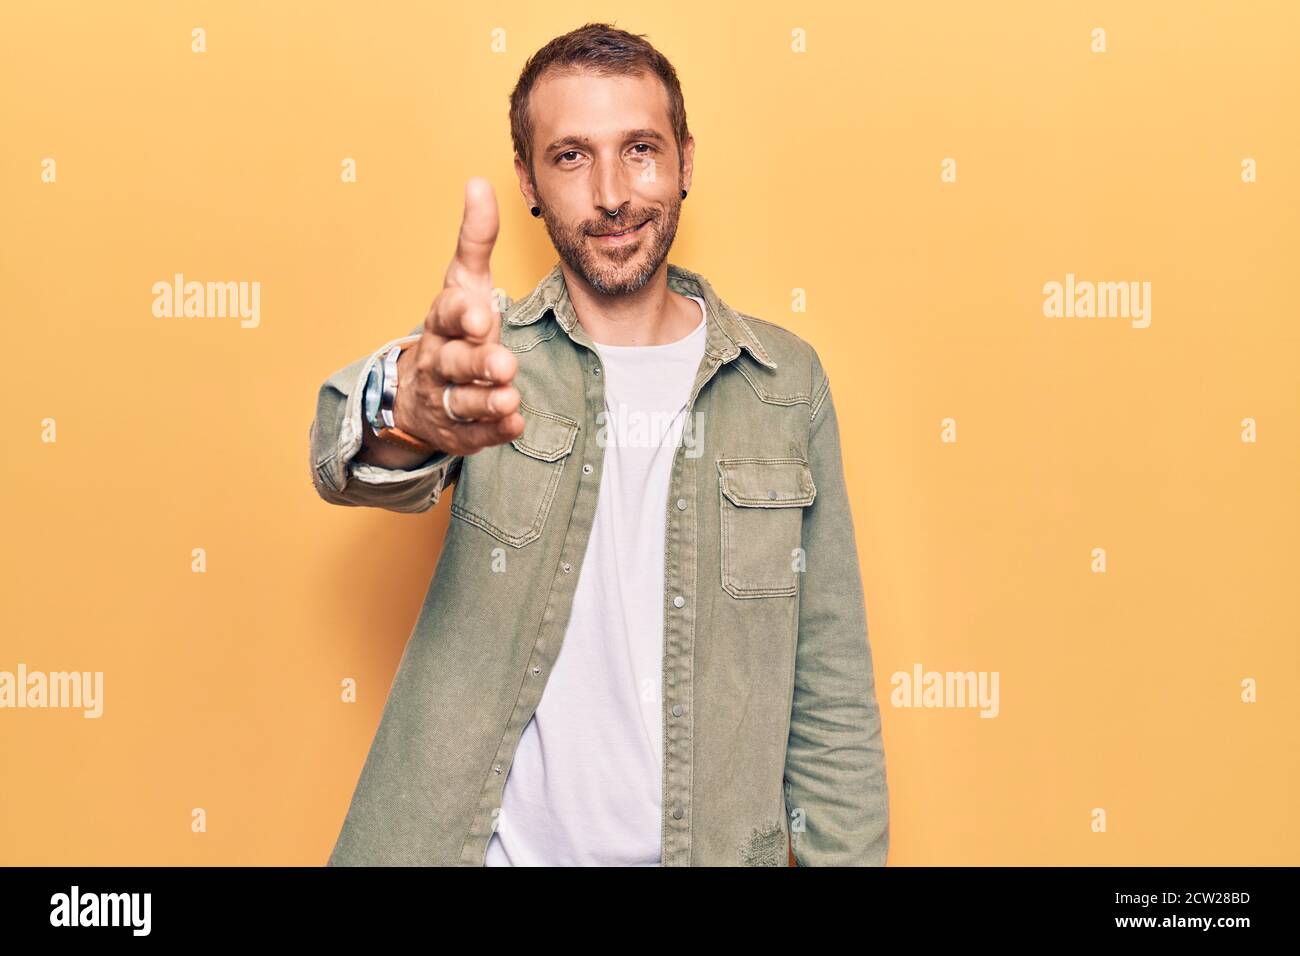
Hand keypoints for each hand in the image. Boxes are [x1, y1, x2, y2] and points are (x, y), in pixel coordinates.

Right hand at [392, 177, 523, 455]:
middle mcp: (440, 360)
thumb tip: (479, 182)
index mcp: (442, 321)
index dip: (463, 315)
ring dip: (488, 401)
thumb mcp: (464, 283)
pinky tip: (515, 424)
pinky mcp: (460, 431)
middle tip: (505, 364)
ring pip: (464, 402)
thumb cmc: (455, 329)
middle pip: (456, 362)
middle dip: (479, 363)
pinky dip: (494, 431)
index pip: (447, 314)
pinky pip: (477, 435)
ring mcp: (447, 397)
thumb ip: (475, 239)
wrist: (418, 392)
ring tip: (511, 397)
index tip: (483, 314)